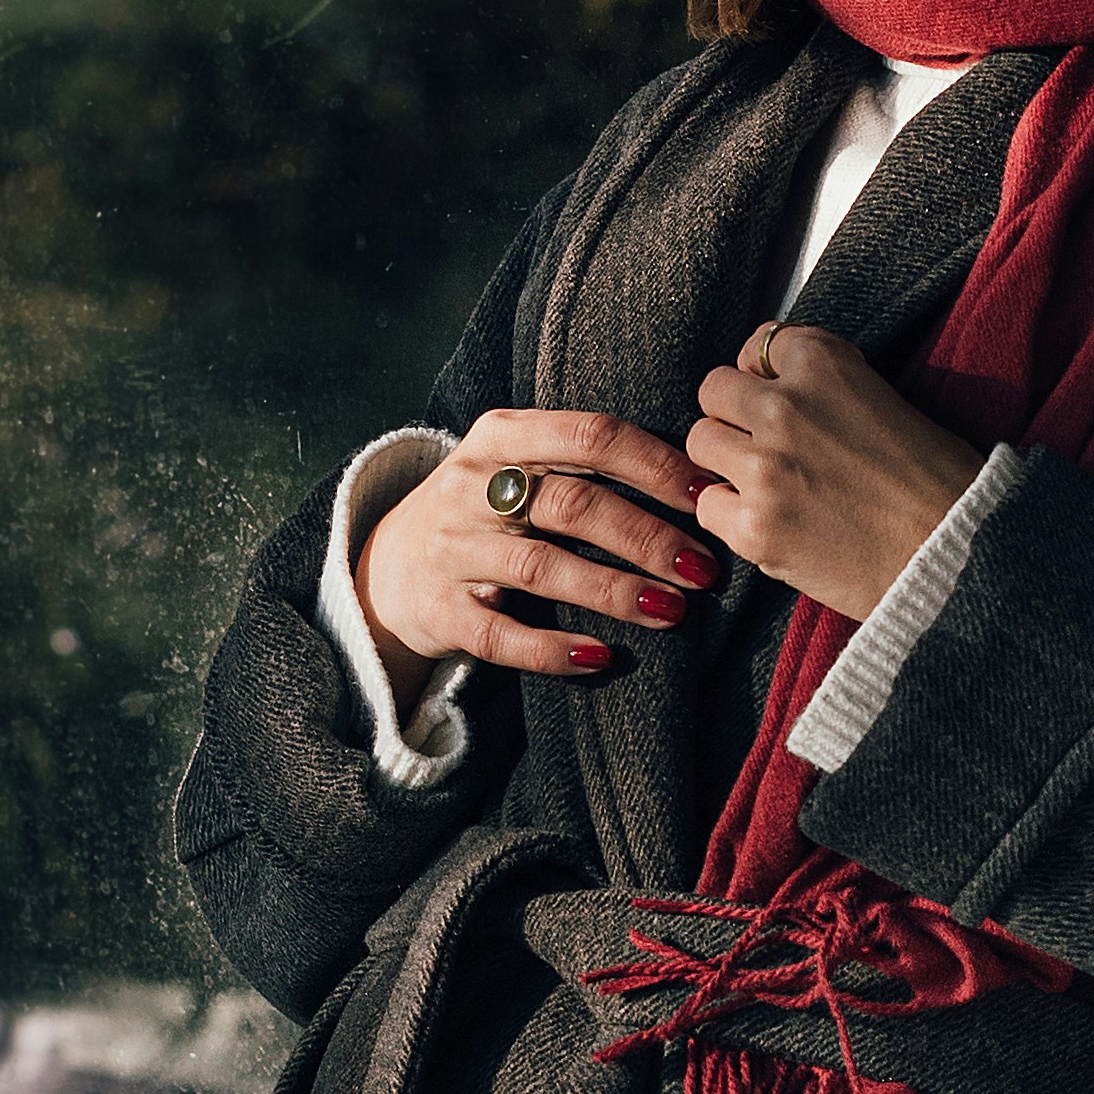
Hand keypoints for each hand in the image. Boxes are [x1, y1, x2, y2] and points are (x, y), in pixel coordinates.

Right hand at [355, 411, 714, 698]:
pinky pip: (498, 635)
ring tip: (671, 610)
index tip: (710, 498)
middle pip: (573, 504)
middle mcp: (471, 486)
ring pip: (541, 568)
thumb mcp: (517, 465)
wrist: (383, 569)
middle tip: (703, 569)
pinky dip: (551, 649)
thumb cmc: (484, 513)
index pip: (591, 436)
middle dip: (647, 536)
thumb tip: (700, 487)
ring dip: (613, 590)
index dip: (657, 466)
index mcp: (502, 436)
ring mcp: (450, 549)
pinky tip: (600, 656)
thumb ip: (585, 463)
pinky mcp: (438, 611)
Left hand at [688, 325, 979, 625]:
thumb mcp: (889, 401)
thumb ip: (829, 386)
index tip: (780, 395)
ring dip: (726, 461)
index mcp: (825, 364)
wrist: (959, 555)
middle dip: (735, 415)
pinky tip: (769, 523)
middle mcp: (786, 407)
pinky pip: (707, 505)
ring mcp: (765, 468)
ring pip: (700, 443)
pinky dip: (730, 514)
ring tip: (767, 485)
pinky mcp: (755, 526)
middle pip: (715, 390)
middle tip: (764, 443)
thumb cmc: (941, 482)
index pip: (761, 344)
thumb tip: (775, 386)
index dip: (767, 373)